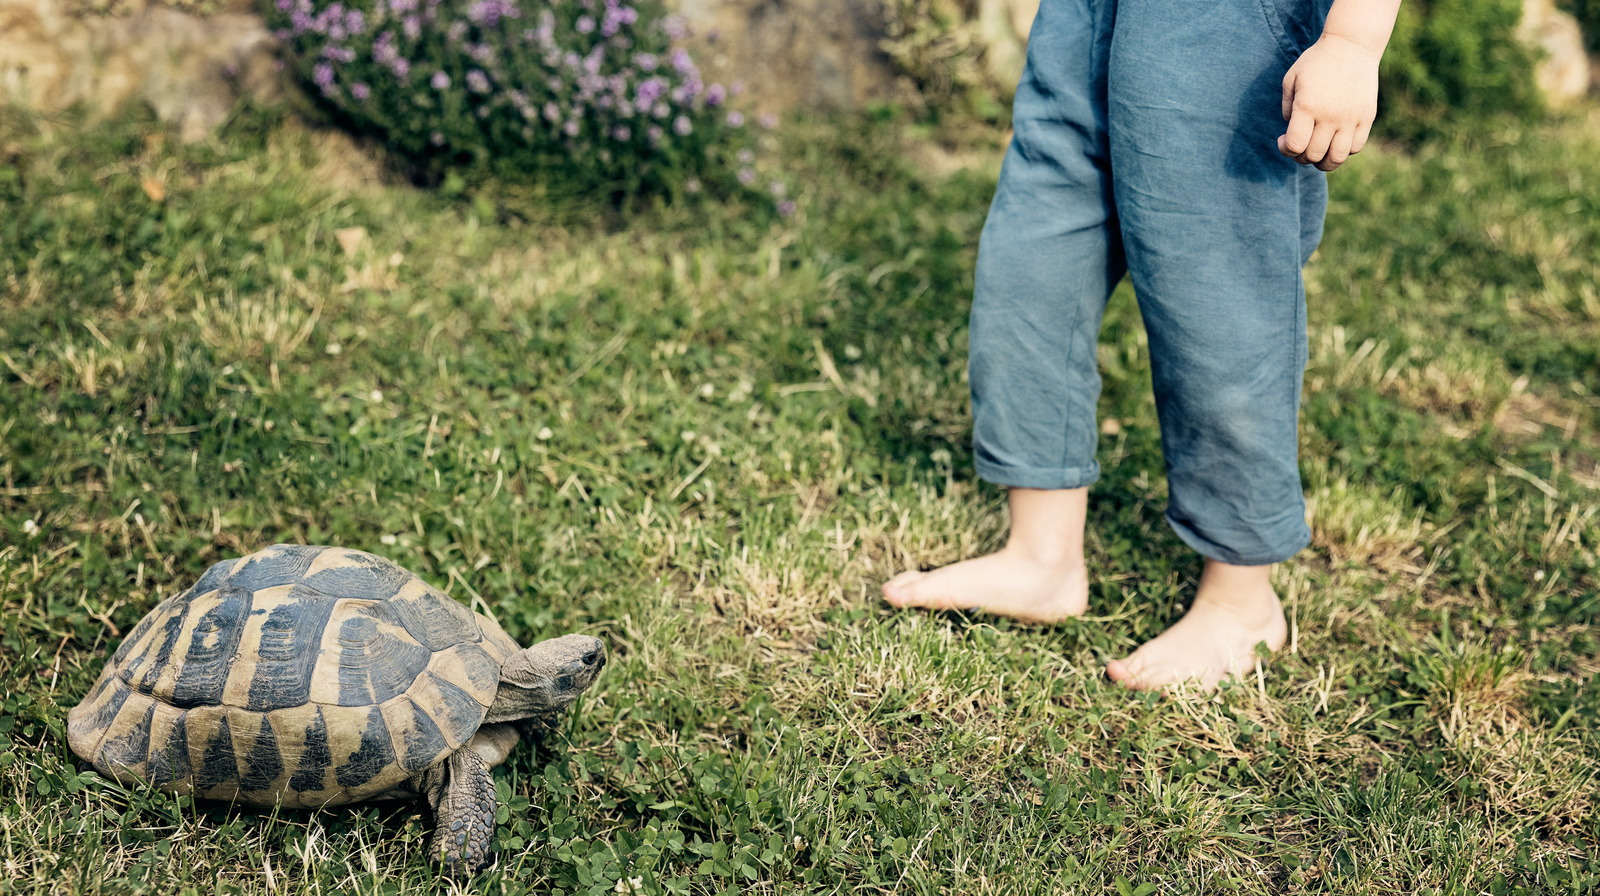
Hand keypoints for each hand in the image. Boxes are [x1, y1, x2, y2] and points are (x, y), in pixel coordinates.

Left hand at [1278, 33, 1381, 171]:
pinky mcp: (1367, 117)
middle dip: (1301, 157)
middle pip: (1314, 155)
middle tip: (1300, 146)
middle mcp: (1330, 116)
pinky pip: (1355, 147)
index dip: (1285, 149)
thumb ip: (1287, 108)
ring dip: (1323, 162)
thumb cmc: (1316, 62)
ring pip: (1337, 158)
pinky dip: (1343, 151)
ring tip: (1318, 153)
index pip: (1294, 146)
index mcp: (1308, 106)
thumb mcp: (1291, 79)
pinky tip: (1336, 140)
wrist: (1352, 45)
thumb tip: (1290, 133)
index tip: (1283, 140)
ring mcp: (1351, 118)